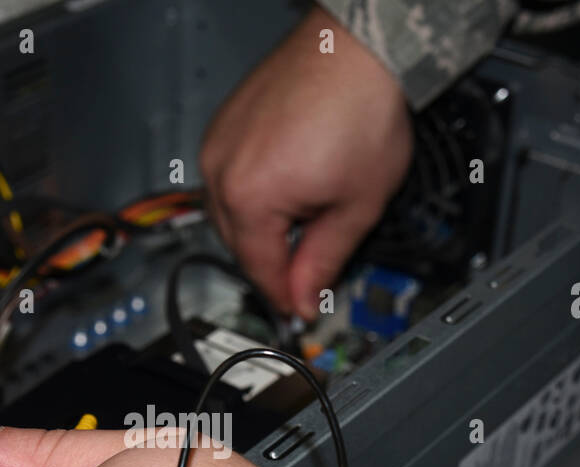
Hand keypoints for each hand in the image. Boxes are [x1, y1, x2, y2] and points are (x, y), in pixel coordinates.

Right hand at [200, 5, 412, 317]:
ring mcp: (217, 144)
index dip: (286, 295)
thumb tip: (306, 298)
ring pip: (230, 213)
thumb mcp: (357, 205)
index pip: (260, 270)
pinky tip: (287, 185)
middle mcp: (221, 171)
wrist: (359, 46)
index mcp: (249, 198)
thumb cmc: (362, 108)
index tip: (302, 307)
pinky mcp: (223, 125)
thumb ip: (325, 260)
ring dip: (261, 227)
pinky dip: (254, 193)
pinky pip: (228, 178)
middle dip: (273, 260)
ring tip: (304, 216)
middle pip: (239, 244)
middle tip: (308, 269)